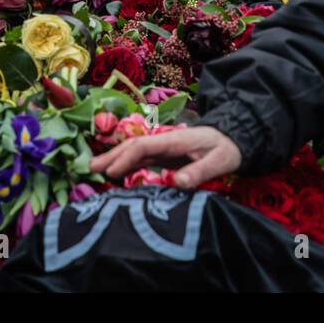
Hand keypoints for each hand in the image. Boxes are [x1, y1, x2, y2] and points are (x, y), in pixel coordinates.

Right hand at [89, 126, 242, 188]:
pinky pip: (141, 159)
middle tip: (89, 169)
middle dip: (111, 156)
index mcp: (174, 140)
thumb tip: (177, 183)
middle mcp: (164, 141)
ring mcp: (163, 148)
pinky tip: (115, 175)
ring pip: (134, 152)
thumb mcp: (219, 162)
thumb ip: (199, 172)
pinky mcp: (165, 156)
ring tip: (94, 172)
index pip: (143, 146)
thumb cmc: (227, 150)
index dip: (125, 158)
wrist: (234, 139)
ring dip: (114, 160)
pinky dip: (126, 165)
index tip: (111, 173)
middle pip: (133, 146)